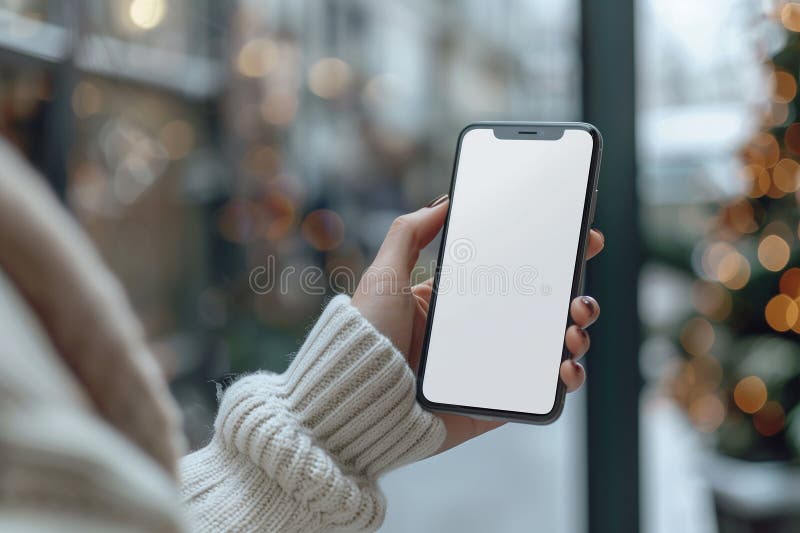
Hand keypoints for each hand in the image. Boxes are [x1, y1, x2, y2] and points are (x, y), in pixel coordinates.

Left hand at [352, 195, 604, 451]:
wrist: (355, 406)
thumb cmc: (363, 341)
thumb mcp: (382, 277)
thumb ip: (409, 235)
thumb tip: (444, 201)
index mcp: (454, 302)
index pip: (512, 273)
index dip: (548, 257)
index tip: (579, 239)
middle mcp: (475, 332)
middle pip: (539, 310)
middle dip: (572, 297)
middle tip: (580, 292)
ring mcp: (487, 368)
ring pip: (547, 348)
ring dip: (575, 335)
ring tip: (574, 330)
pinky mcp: (493, 403)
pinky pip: (539, 392)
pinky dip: (564, 381)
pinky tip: (567, 368)